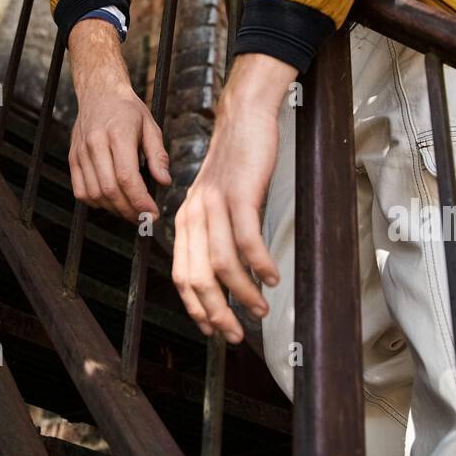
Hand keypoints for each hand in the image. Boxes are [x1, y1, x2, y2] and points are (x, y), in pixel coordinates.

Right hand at [68, 17, 170, 223]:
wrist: (99, 92)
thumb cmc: (128, 110)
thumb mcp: (151, 126)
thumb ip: (158, 156)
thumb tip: (164, 182)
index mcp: (118, 134)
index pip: (127, 177)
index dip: (140, 201)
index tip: (153, 214)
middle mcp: (95, 143)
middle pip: (110, 189)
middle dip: (129, 210)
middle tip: (145, 218)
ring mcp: (81, 152)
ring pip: (94, 194)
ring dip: (114, 209)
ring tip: (130, 210)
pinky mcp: (72, 158)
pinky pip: (80, 191)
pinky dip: (96, 203)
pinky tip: (111, 201)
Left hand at [172, 54, 294, 342]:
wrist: (244, 120)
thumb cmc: (236, 165)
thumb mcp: (217, 202)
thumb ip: (217, 234)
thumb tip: (231, 274)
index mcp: (186, 221)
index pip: (182, 275)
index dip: (196, 307)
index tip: (215, 329)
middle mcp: (193, 216)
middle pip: (198, 278)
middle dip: (217, 313)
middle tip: (235, 335)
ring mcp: (214, 205)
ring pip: (221, 264)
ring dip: (242, 293)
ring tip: (260, 309)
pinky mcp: (239, 194)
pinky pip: (247, 238)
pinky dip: (259, 263)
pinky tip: (273, 277)